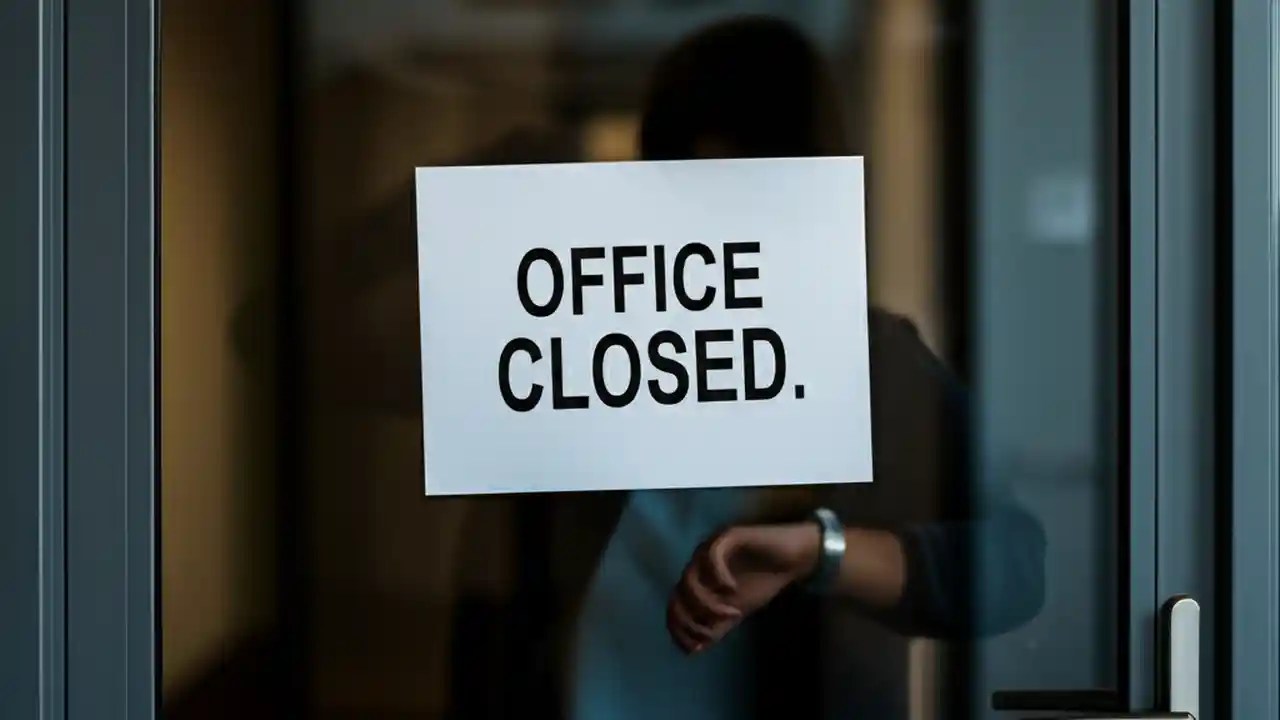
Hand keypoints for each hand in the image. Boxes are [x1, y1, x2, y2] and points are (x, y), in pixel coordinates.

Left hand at [667, 522, 819, 653]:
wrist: (792, 558)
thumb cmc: (763, 581)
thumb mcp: (736, 611)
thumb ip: (716, 626)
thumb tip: (695, 649)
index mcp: (698, 582)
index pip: (674, 607)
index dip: (679, 630)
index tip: (697, 649)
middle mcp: (698, 565)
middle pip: (677, 595)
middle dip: (692, 620)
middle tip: (714, 633)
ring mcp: (710, 548)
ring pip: (690, 578)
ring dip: (707, 602)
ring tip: (732, 612)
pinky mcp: (728, 535)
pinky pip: (711, 554)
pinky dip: (717, 575)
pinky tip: (733, 589)